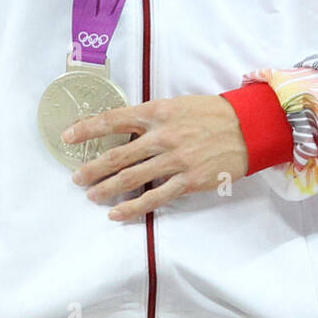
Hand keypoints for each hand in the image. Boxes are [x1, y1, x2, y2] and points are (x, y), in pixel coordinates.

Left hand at [64, 93, 248, 220]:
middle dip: (92, 167)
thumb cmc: (213, 114)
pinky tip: (118, 213)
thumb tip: (125, 130)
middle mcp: (163, 136)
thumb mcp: (178, 104)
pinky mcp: (188, 180)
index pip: (114, 119)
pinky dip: (133, 207)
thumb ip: (152, 116)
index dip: (88, 129)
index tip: (68, 137)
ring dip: (107, 188)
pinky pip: (155, 197)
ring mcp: (175, 160)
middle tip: (76, 178)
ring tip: (91, 195)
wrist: (249, 128)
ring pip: (131, 178)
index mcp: (158, 112)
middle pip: (118, 155)